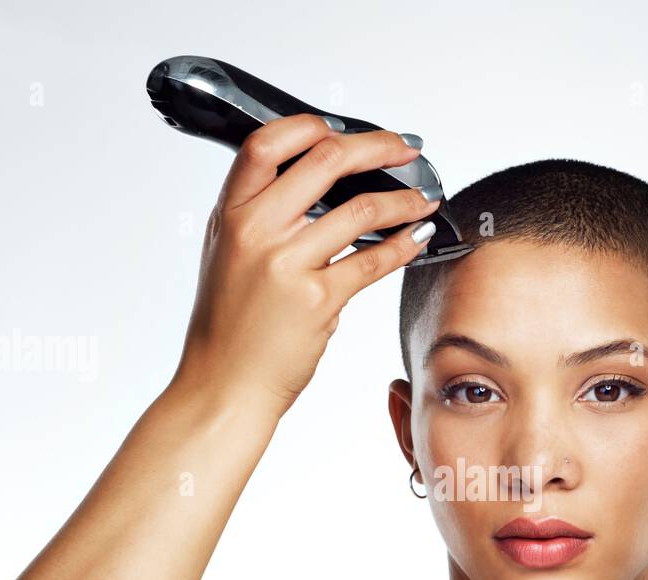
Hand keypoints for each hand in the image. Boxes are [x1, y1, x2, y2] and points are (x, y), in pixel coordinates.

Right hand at [172, 114, 441, 415]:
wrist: (224, 386)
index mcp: (230, 215)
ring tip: (423, 198)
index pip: (267, 144)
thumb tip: (314, 188)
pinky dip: (403, 244)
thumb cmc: (229, 329)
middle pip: (324, 161)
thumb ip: (260, 219)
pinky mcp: (317, 300)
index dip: (310, 125)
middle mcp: (255, 232)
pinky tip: (418, 237)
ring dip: (402, 199)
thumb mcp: (227, 258)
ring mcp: (286, 265)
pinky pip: (372, 261)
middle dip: (376, 147)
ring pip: (360, 210)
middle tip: (405, 149)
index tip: (345, 127)